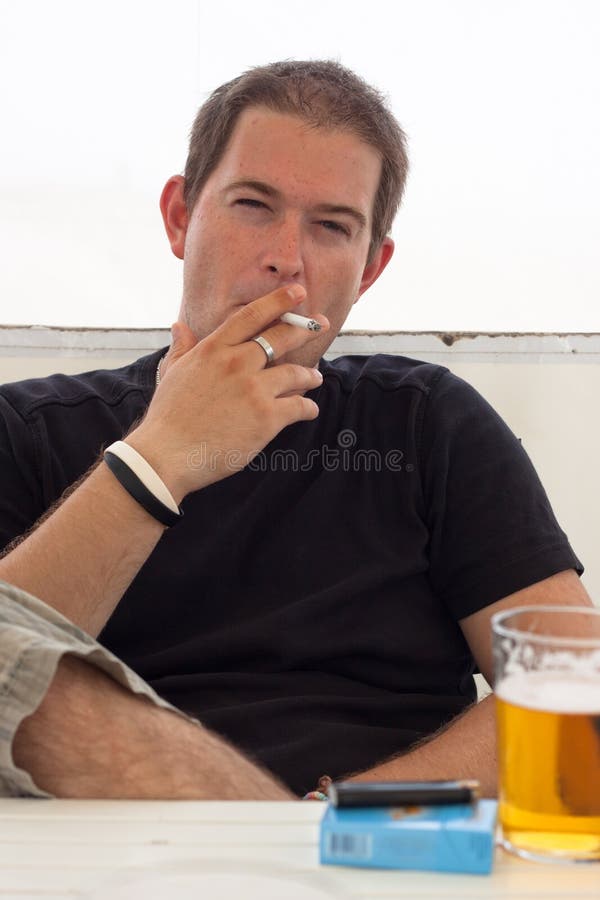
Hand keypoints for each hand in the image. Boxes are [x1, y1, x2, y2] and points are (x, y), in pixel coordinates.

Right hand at [128, 284, 328, 498]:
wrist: (167, 454)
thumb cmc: (168, 417)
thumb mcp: (172, 374)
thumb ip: (182, 348)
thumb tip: (179, 326)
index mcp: (214, 349)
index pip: (251, 316)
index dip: (278, 301)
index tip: (297, 292)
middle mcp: (236, 363)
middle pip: (281, 337)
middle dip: (306, 328)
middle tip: (321, 324)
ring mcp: (254, 389)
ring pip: (295, 373)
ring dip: (309, 374)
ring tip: (315, 377)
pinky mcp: (267, 417)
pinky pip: (299, 406)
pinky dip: (308, 408)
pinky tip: (309, 410)